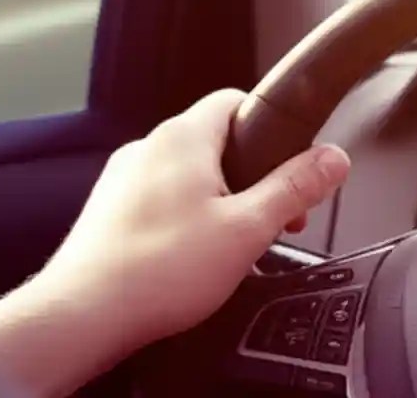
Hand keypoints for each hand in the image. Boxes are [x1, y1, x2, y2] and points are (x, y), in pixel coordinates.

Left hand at [0, 89, 349, 396]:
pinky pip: (162, 199)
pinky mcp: (111, 211)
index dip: (272, 126)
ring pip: (190, 174)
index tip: (293, 159)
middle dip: (253, 176)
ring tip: (234, 244)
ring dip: (221, 200)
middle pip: (218, 142)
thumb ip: (296, 188)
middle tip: (272, 216)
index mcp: (183, 138)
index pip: (237, 100)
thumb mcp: (249, 228)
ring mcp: (124, 179)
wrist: (83, 316)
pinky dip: (187, 219)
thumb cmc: (157, 271)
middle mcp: (149, 148)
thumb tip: (333, 158)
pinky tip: (195, 257)